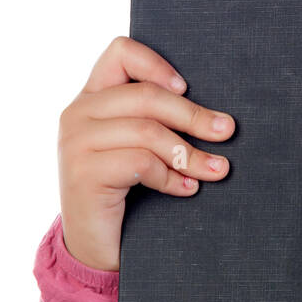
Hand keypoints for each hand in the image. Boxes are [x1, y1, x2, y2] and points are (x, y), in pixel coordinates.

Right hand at [57, 36, 235, 270]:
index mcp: (91, 98)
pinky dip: (171, 177)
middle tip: (227, 130)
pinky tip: (187, 190)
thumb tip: (217, 115)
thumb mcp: (137, 146)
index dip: (157, 63)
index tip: (187, 88)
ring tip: (217, 169)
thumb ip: (155, 119)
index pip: (120, 52)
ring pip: (147, 131)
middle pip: (146, 96)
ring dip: (190, 153)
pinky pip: (141, 163)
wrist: (93, 248)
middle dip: (193, 115)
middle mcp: (76, 113)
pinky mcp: (82, 173)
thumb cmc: (126, 190)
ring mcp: (75, 143)